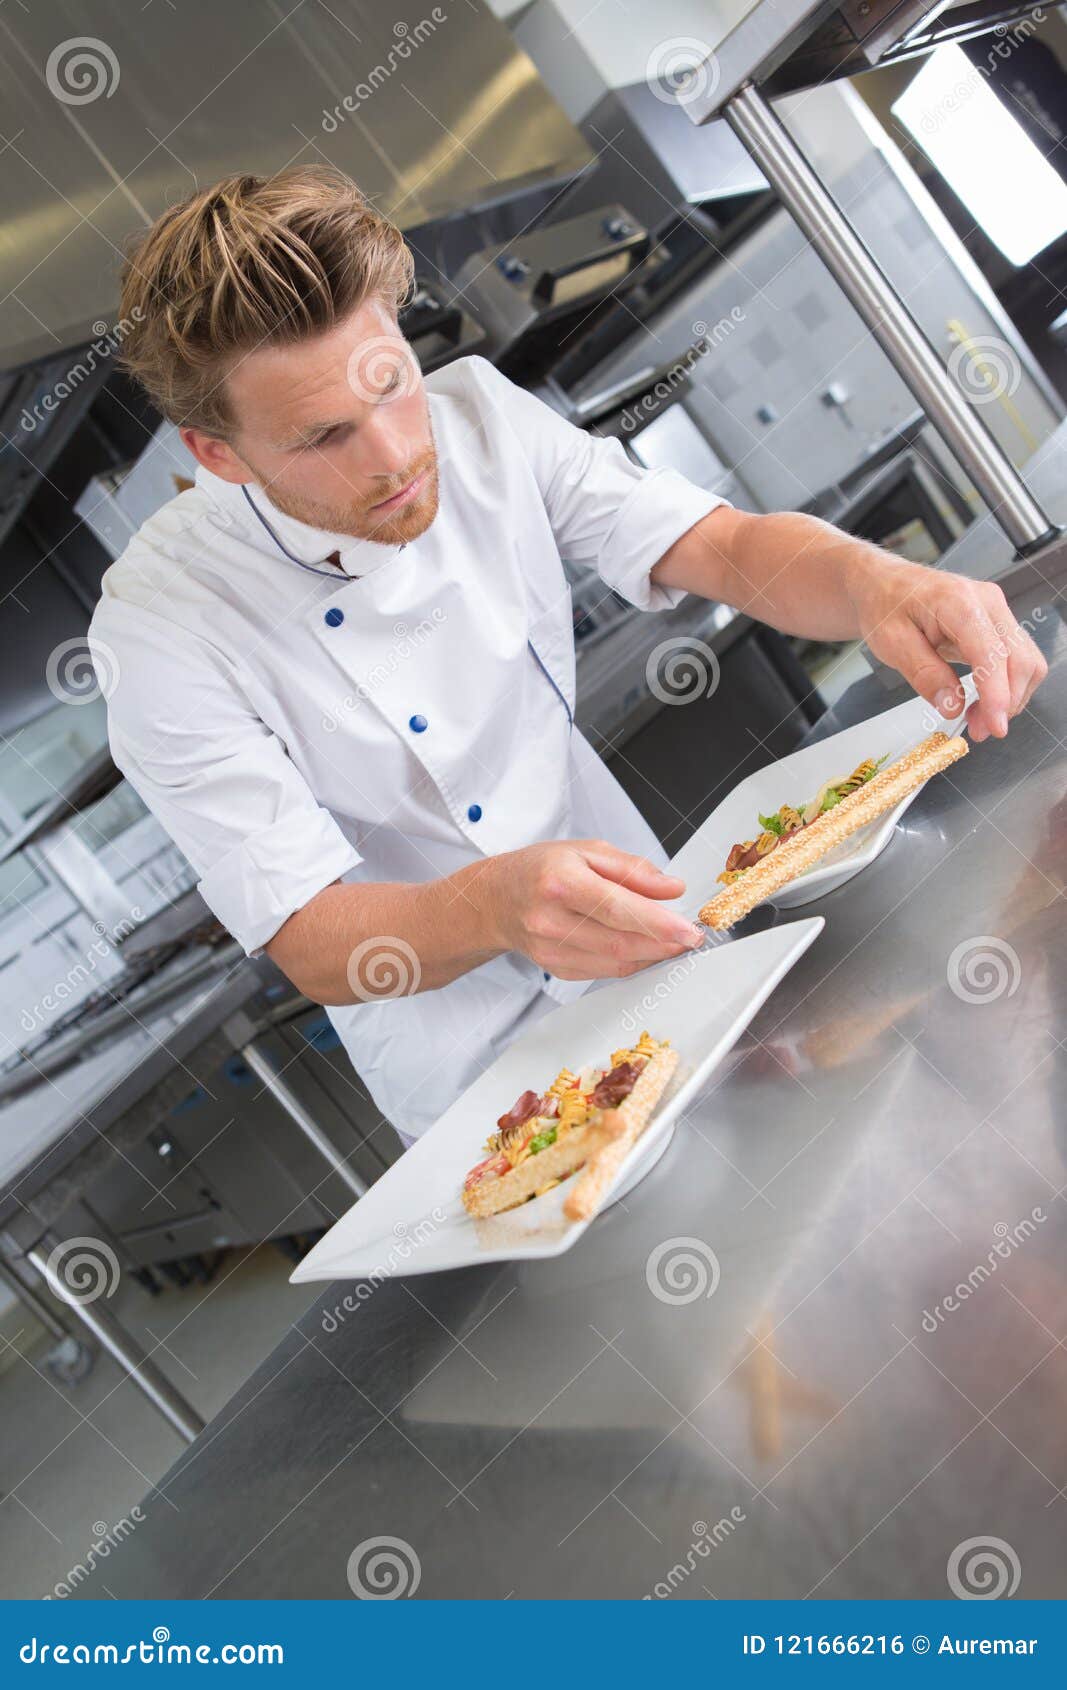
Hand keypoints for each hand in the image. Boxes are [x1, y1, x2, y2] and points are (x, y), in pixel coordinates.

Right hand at [483, 839, 704, 979]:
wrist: (496, 900)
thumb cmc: (540, 869)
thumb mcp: (586, 850)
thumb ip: (632, 869)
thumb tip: (672, 889)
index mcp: (560, 882)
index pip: (617, 908)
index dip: (658, 923)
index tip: (689, 930)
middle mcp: (552, 920)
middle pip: (620, 941)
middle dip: (664, 943)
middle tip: (691, 936)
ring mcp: (552, 950)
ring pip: (617, 961)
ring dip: (652, 954)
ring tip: (671, 939)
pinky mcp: (557, 969)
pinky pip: (606, 970)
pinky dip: (632, 960)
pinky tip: (642, 947)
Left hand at [848, 556, 1047, 741]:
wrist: (886, 585)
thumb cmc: (886, 606)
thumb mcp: (891, 643)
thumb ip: (924, 673)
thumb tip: (953, 706)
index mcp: (959, 602)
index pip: (991, 653)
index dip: (997, 694)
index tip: (994, 726)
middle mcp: (988, 603)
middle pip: (1020, 659)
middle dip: (1006, 703)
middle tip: (978, 731)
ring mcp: (997, 612)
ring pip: (1026, 662)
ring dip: (1010, 698)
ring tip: (978, 719)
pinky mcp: (998, 624)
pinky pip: (1017, 660)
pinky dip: (1006, 687)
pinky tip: (983, 702)